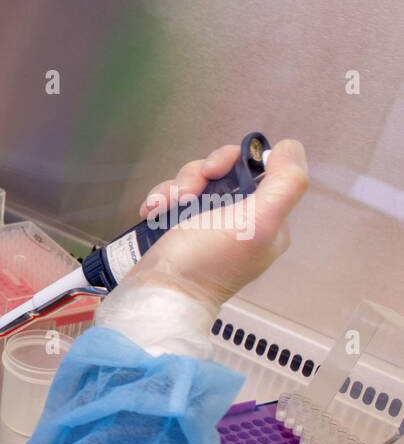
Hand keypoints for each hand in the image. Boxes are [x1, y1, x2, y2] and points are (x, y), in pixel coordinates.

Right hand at [125, 138, 308, 312]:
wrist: (158, 295)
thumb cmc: (206, 263)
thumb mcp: (257, 221)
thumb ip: (285, 183)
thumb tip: (290, 148)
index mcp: (266, 221)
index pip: (257, 171)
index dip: (234, 162)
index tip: (213, 171)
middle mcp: (239, 222)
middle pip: (223, 173)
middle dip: (197, 176)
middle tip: (186, 194)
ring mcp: (206, 226)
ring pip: (194, 184)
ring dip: (174, 189)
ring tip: (163, 207)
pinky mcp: (179, 230)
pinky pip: (173, 200)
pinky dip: (161, 201)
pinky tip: (153, 212)